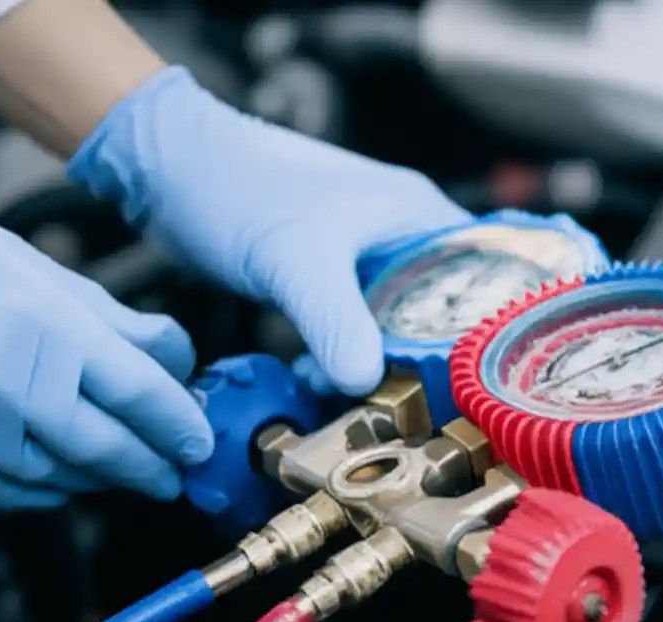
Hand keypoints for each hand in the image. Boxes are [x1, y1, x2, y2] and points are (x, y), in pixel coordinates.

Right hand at [0, 149, 211, 508]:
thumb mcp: (20, 263)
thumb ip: (96, 313)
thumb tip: (162, 348)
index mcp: (42, 317)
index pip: (138, 388)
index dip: (178, 424)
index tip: (198, 440)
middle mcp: (5, 370)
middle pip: (103, 447)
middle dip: (147, 469)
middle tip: (169, 475)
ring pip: (48, 474)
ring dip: (89, 478)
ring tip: (112, 471)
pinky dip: (25, 480)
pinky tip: (43, 469)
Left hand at [69, 67, 471, 395]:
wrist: (171, 168)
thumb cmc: (236, 186)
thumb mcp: (295, 262)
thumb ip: (335, 323)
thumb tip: (366, 384)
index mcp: (416, 216)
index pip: (491, 279)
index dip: (491, 334)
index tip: (480, 386)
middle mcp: (402, 233)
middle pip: (447, 312)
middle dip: (434, 364)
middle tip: (424, 413)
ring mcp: (366, 254)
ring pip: (400, 324)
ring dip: (387, 365)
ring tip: (376, 410)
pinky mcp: (330, 275)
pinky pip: (359, 326)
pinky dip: (349, 356)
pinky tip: (330, 386)